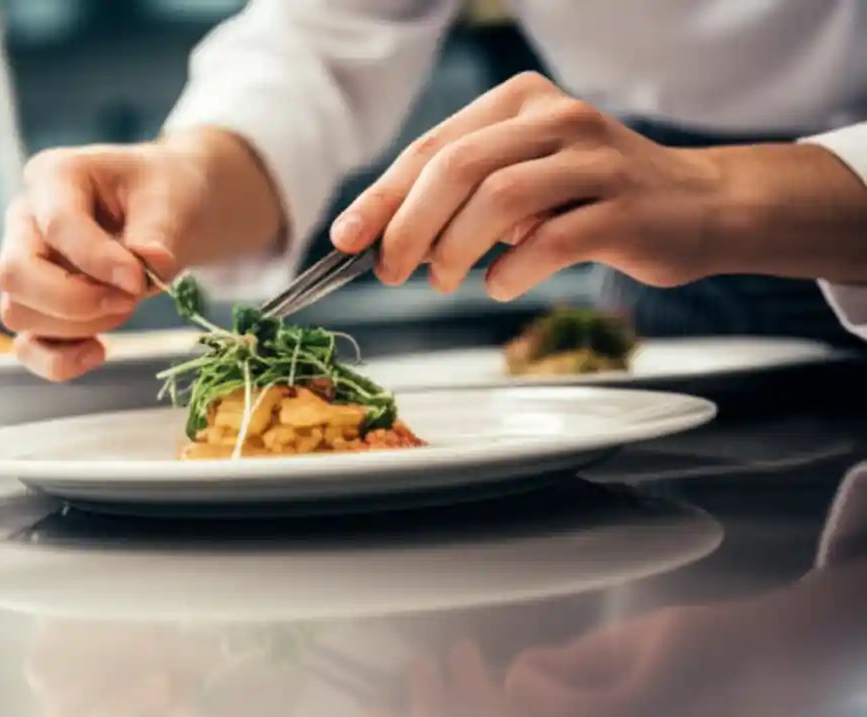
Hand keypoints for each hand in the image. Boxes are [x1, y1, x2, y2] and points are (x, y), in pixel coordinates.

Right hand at [0, 128, 282, 380]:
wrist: (166, 209)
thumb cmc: (162, 192)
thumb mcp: (170, 199)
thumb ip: (157, 234)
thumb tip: (149, 268)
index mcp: (54, 175)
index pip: (57, 225)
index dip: (98, 261)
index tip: (141, 281)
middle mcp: (25, 219)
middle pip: (14, 274)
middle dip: (75, 300)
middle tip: (130, 300)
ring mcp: (24, 263)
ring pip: (18, 312)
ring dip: (76, 326)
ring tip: (127, 307)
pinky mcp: (36, 304)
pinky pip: (26, 346)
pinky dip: (59, 360)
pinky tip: (99, 351)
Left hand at [331, 71, 866, 298]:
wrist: (699, 205)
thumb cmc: (590, 198)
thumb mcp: (522, 178)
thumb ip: (460, 194)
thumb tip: (377, 236)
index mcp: (520, 103)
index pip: (432, 148)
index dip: (381, 197)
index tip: (345, 240)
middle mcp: (556, 119)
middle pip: (457, 168)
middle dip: (408, 226)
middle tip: (391, 272)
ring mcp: (595, 161)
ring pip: (498, 199)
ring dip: (454, 249)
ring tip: (442, 280)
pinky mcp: (624, 210)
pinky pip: (550, 242)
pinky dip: (510, 271)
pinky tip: (498, 286)